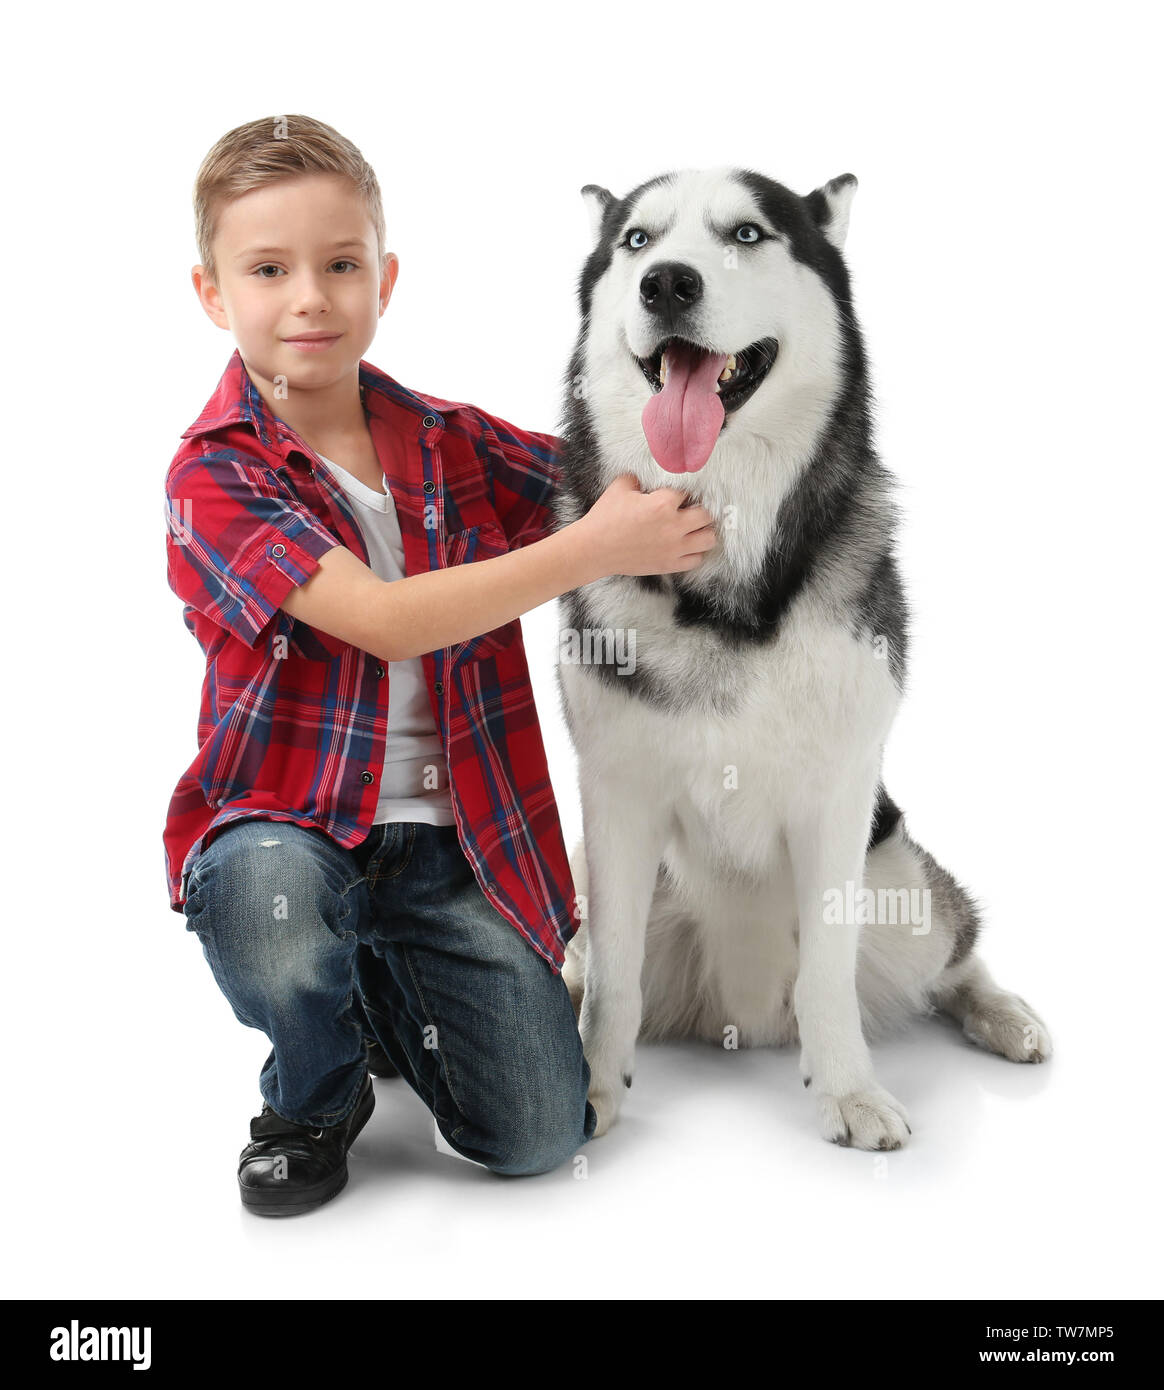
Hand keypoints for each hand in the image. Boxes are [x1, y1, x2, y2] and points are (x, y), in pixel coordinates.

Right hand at [581, 473, 716, 577]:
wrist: (594, 550)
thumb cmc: (605, 518)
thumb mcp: (620, 487)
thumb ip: (638, 477)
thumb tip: (647, 476)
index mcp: (662, 504)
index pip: (688, 491)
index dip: (683, 491)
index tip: (677, 494)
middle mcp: (673, 526)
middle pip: (707, 515)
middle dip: (700, 510)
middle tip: (690, 510)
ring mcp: (674, 548)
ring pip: (709, 539)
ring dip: (704, 532)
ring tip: (694, 529)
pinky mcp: (669, 565)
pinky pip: (696, 560)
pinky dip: (695, 552)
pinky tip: (686, 546)